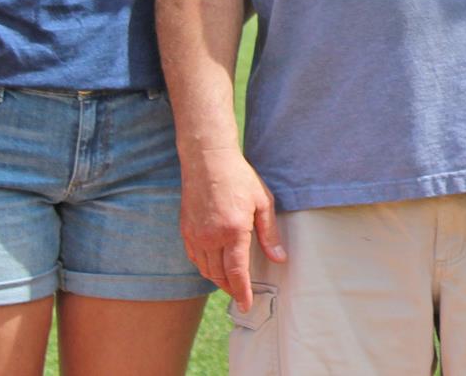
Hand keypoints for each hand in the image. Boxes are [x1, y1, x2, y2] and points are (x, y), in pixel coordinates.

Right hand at [179, 147, 285, 311]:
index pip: (236, 272)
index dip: (241, 291)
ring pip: (205, 269)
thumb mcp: (263, 202)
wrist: (208, 161)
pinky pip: (194, 258)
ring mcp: (195, 234)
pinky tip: (214, 267)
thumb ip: (270, 234)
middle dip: (231, 288)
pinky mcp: (186, 230)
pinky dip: (204, 267)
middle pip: (219, 275)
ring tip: (230, 284)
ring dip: (217, 280)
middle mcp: (211, 237)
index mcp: (233, 231)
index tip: (246, 305)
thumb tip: (280, 258)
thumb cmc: (239, 178)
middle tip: (241, 296)